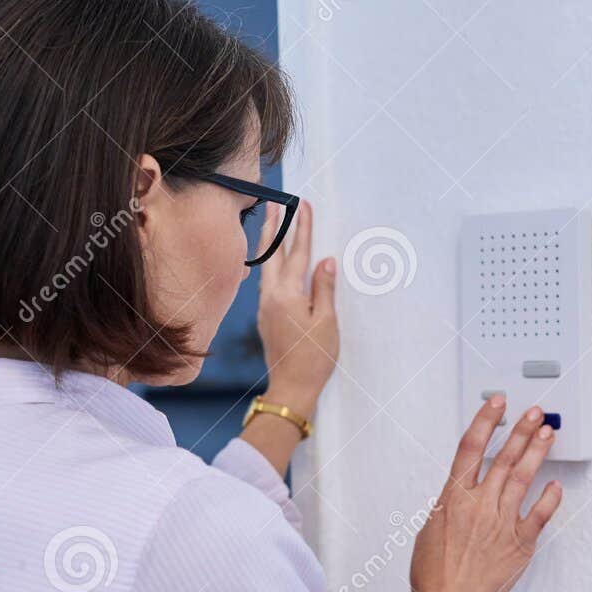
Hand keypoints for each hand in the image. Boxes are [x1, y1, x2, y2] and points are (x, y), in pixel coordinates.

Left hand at [255, 201, 337, 415]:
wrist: (291, 388)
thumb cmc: (313, 358)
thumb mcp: (326, 322)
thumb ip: (324, 288)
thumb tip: (325, 260)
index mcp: (287, 295)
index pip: (298, 254)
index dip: (303, 229)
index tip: (304, 206)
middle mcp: (270, 297)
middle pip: (273, 254)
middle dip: (276, 228)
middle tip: (275, 203)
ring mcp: (265, 307)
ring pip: (267, 267)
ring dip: (271, 244)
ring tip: (272, 224)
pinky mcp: (265, 317)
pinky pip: (266, 282)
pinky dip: (269, 264)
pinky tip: (272, 262)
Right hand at [404, 398, 562, 591]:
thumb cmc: (433, 573)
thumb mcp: (430, 528)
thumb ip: (450, 504)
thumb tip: (461, 491)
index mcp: (453, 498)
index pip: (471, 447)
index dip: (486, 421)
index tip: (497, 403)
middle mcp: (480, 505)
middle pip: (504, 457)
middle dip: (521, 430)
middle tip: (536, 412)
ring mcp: (502, 523)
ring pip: (523, 478)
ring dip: (536, 452)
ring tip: (548, 434)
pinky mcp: (520, 543)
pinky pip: (539, 515)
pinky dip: (549, 498)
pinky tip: (555, 485)